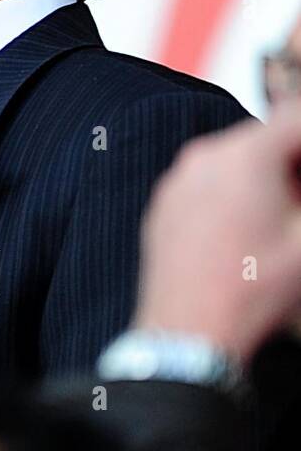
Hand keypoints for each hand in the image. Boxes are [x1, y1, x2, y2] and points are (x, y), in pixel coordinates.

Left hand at [134, 99, 300, 360]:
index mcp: (245, 155)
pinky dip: (233, 196)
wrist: (187, 331)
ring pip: (235, 162)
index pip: (296, 119)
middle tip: (300, 202)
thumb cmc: (254, 289)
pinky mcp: (164, 206)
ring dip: (265, 180)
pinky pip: (207, 186)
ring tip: (281, 222)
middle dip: (295, 163)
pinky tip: (246, 235)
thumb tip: (296, 189)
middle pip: (265, 140)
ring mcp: (178, 181)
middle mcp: (204, 157)